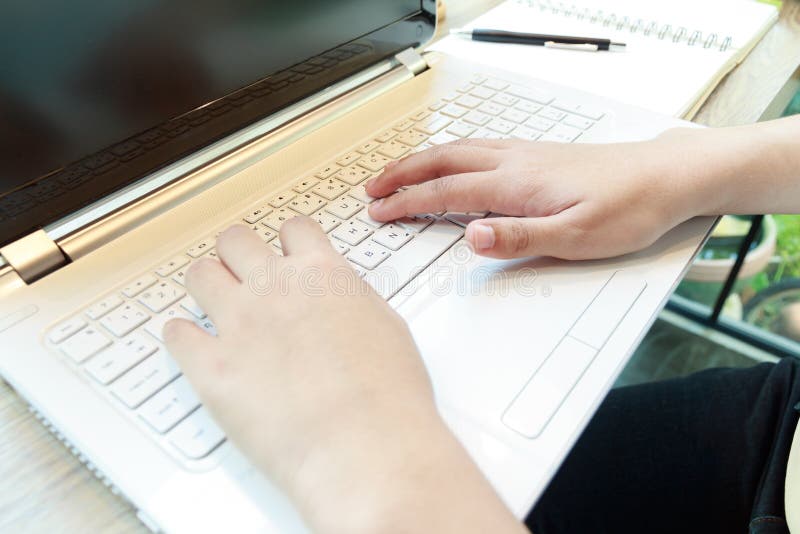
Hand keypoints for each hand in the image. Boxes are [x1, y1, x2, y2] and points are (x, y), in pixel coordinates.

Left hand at [162, 219, 522, 532]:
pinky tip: (192, 345)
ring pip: (200, 275)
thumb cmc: (388, 397)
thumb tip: (341, 300)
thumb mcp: (387, 328)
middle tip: (242, 273)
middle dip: (238, 253)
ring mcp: (239, 324)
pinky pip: (176, 334)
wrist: (365, 445)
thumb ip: (353, 302)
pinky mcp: (211, 368)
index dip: (288, 240)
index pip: (294, 229)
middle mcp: (276, 288)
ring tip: (212, 303)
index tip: (286, 252)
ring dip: (206, 285)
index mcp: (322, 274)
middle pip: (236, 241)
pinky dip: (181, 337)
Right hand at [366, 131, 709, 259]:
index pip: (446, 191)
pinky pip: (478, 148)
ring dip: (422, 160)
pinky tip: (452, 161)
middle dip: (402, 174)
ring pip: (459, 149)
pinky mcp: (538, 155)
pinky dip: (449, 154)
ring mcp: (526, 155)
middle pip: (443, 160)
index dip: (407, 202)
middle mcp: (515, 162)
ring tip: (398, 173)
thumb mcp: (575, 238)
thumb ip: (519, 238)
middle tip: (372, 188)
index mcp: (516, 185)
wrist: (665, 177)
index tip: (378, 211)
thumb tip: (471, 237)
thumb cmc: (628, 208)